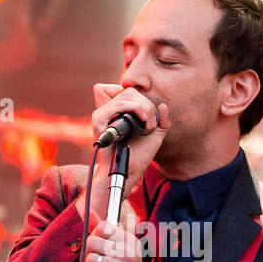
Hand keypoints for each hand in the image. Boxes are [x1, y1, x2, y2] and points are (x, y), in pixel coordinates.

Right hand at [76, 84, 169, 222]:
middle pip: (129, 90)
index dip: (142, 100)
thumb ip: (161, 120)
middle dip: (147, 105)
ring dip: (144, 108)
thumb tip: (163, 105)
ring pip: (126, 94)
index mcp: (117, 111)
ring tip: (147, 125)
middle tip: (151, 124)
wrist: (129, 171)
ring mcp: (101, 114)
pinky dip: (135, 109)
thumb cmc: (138, 155)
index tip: (149, 119)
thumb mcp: (155, 135)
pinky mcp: (99, 120)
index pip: (128, 90)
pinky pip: (119, 103)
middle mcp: (107, 111)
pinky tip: (141, 124)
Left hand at [81, 208, 156, 261]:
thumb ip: (105, 232)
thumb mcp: (121, 251)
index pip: (103, 227)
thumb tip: (91, 213)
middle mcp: (130, 255)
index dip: (95, 237)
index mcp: (131, 243)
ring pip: (90, 260)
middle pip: (93, 242)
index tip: (100, 248)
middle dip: (89, 255)